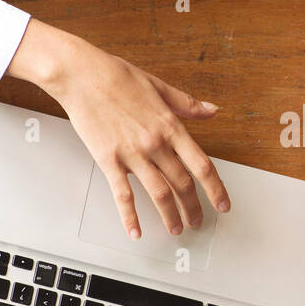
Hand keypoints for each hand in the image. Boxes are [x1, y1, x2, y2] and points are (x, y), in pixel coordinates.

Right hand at [11, 22, 229, 237]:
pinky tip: (136, 231)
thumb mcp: (159, 86)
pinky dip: (130, 217)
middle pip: (183, 184)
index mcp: (171, 125)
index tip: (223, 204)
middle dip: (194, 208)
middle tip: (198, 222)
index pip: (202, 165)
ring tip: (176, 229)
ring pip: (159, 193)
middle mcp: (155, 143)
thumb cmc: (117, 76)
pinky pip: (122, 195)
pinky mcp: (108, 160)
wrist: (81, 74)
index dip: (216, 188)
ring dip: (170, 216)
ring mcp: (132, 153)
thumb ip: (187, 104)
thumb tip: (212, 109)